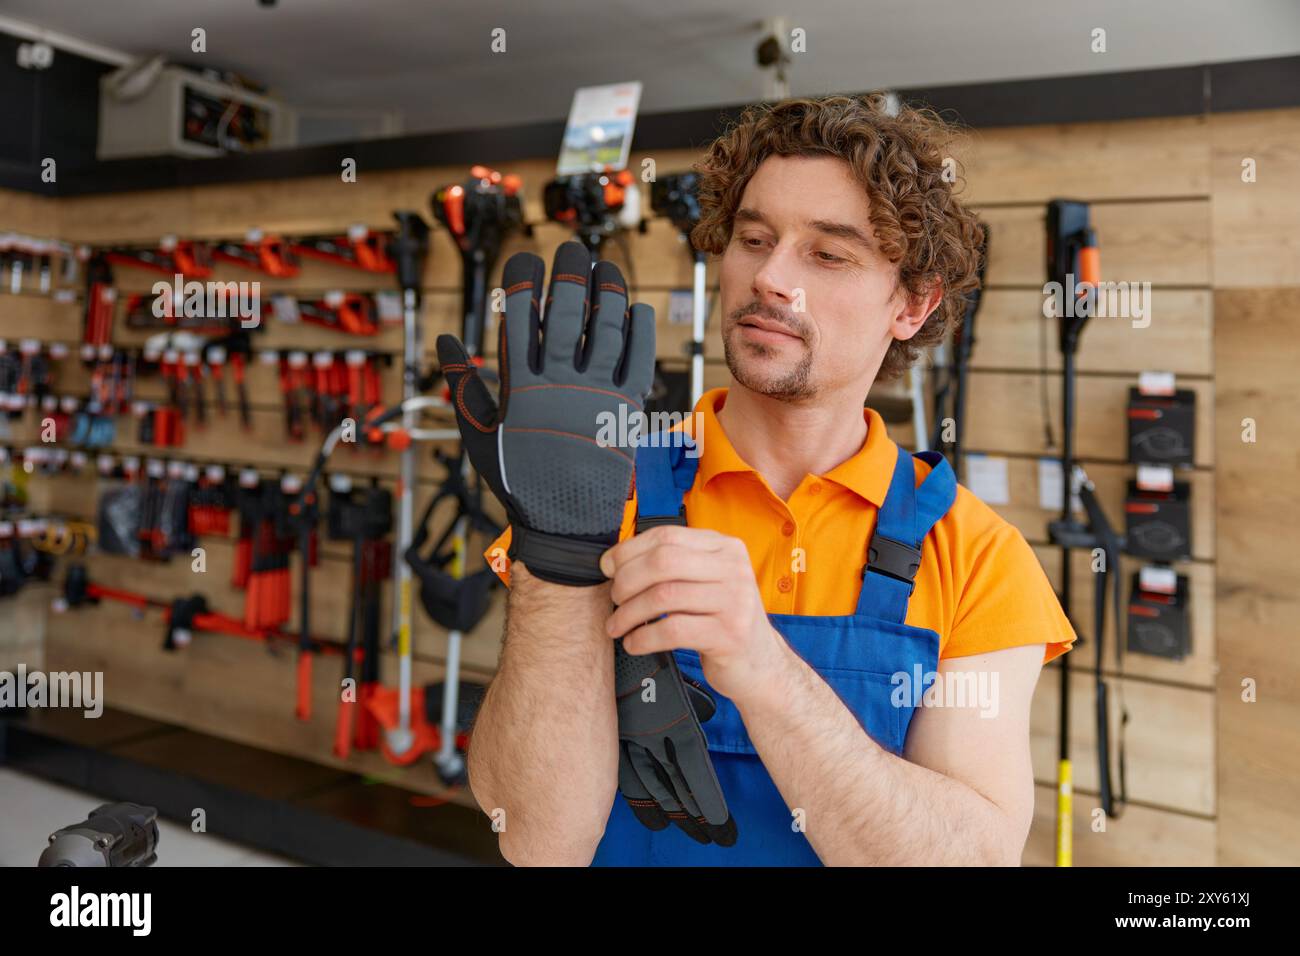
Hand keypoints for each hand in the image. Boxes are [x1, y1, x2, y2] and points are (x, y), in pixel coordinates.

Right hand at [436, 241, 654, 586]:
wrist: (566, 523)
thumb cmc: (520, 480)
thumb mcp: (482, 437)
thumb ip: (464, 388)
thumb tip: (445, 343)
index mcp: (521, 387)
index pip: (521, 318)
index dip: (523, 281)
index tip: (525, 258)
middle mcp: (560, 385)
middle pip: (567, 312)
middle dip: (569, 274)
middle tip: (571, 251)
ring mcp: (596, 396)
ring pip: (606, 328)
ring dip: (607, 291)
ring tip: (605, 268)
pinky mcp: (626, 410)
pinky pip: (638, 360)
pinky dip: (640, 332)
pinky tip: (637, 309)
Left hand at [601, 524, 788, 704]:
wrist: (760, 663)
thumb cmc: (722, 620)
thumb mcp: (707, 582)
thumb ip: (674, 565)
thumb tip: (615, 559)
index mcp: (725, 547)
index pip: (666, 536)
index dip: (629, 550)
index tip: (608, 568)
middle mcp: (734, 568)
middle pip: (663, 562)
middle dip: (627, 580)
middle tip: (614, 599)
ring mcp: (735, 600)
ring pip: (664, 596)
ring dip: (629, 613)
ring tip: (617, 626)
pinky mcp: (730, 634)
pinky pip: (672, 630)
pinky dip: (643, 637)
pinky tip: (634, 643)